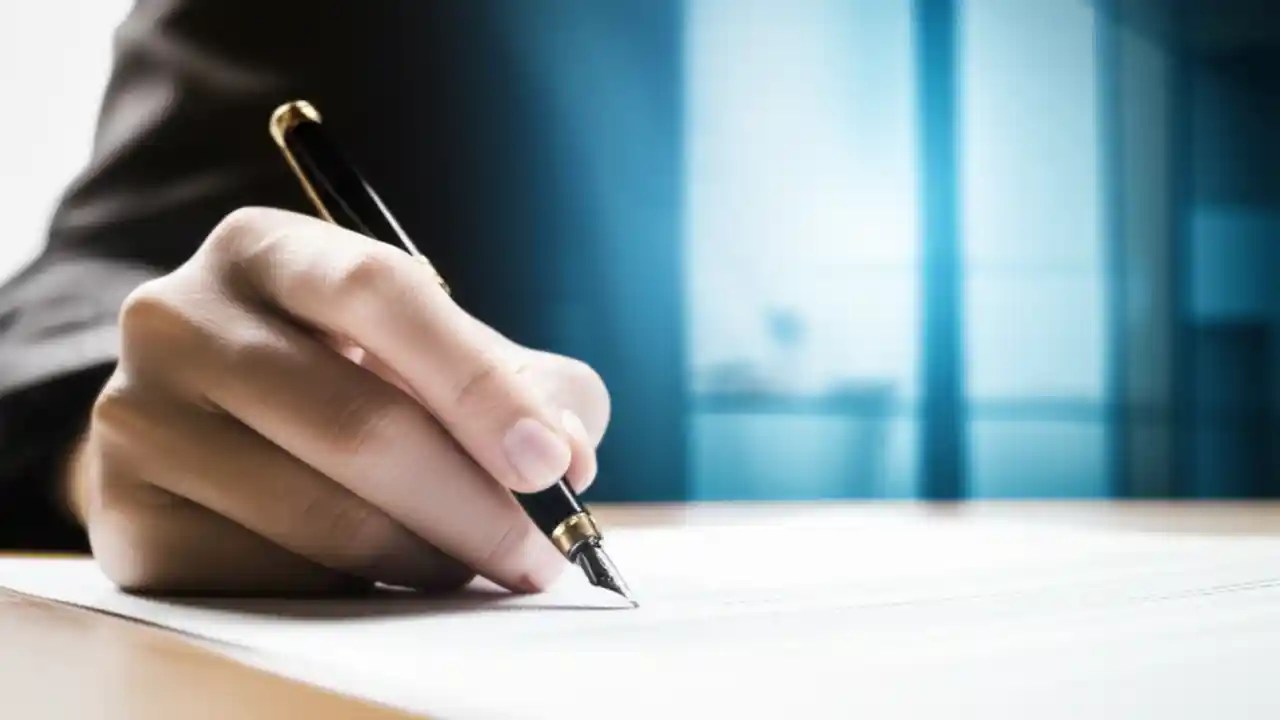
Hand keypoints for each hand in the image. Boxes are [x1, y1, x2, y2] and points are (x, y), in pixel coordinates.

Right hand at [69, 208, 608, 594]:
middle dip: (475, 505)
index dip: (478, 384)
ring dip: (428, 560)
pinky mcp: (124, 515)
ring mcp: (136, 416)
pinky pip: (272, 579)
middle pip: (359, 423)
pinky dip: (355, 593)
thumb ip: (528, 386)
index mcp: (266, 248)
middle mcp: (178, 315)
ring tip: (472, 566)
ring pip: (323, 516)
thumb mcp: (440, 352)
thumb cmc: (353, 378)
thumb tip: (568, 460)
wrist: (216, 433)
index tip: (551, 466)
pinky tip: (384, 577)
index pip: (380, 295)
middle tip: (540, 557)